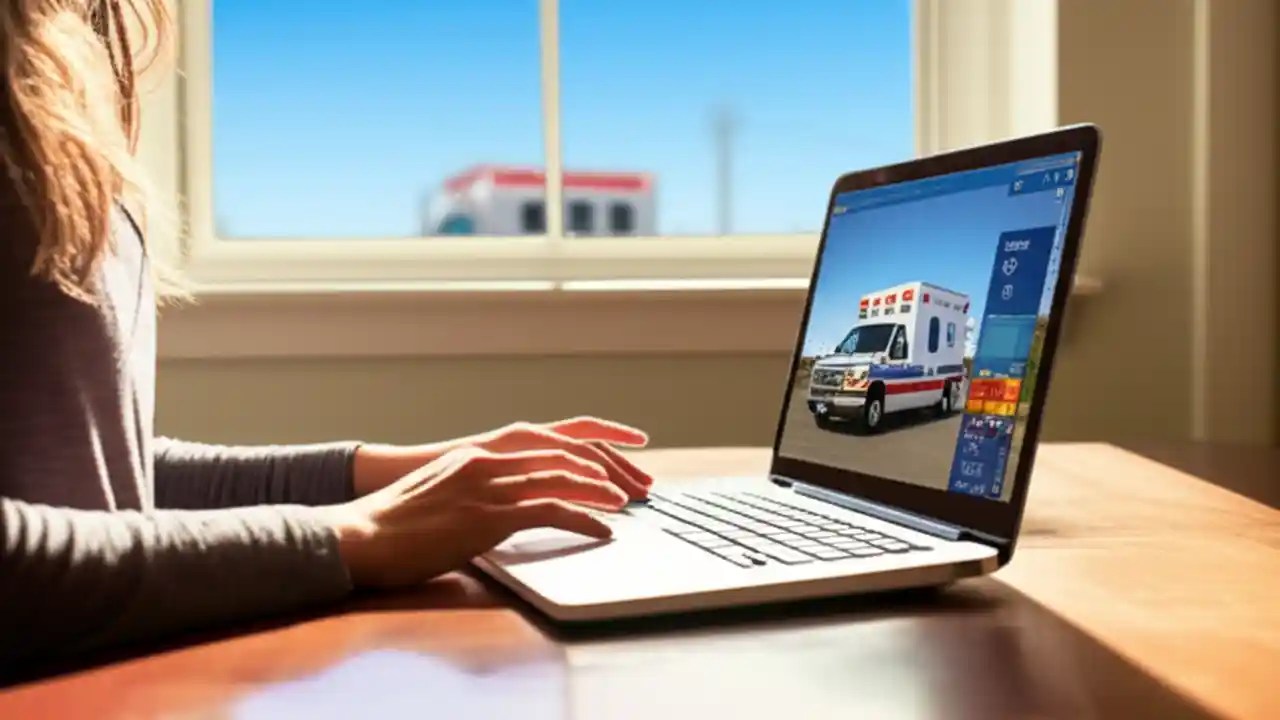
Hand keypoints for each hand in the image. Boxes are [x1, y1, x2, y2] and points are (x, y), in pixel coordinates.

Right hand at [329, 445, 626, 587]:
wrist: (359, 536)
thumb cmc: (391, 524)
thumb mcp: (439, 494)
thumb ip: (472, 491)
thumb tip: (499, 507)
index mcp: (477, 454)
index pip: (549, 440)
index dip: (588, 450)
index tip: (617, 459)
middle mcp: (487, 461)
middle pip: (565, 453)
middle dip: (606, 468)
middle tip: (635, 483)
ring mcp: (488, 486)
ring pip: (563, 478)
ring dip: (602, 492)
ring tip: (628, 503)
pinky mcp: (488, 516)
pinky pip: (550, 511)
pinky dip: (583, 520)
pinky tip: (602, 530)